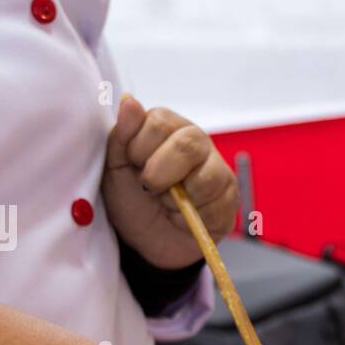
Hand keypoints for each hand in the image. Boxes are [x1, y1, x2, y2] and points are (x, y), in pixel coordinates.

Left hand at [102, 96, 237, 268]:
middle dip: (159, 174)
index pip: (159, 121)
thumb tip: (130, 101)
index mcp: (168, 127)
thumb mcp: (115, 169)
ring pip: (206, 176)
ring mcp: (217, 169)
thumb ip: (121, 135)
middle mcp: (197, 141)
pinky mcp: (230, 198)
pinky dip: (191, 217)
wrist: (147, 243)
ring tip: (167, 204)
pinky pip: (216, 204)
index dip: (139, 148)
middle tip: (148, 189)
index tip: (132, 166)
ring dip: (176, 198)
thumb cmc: (132, 201)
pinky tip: (183, 218)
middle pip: (188, 144)